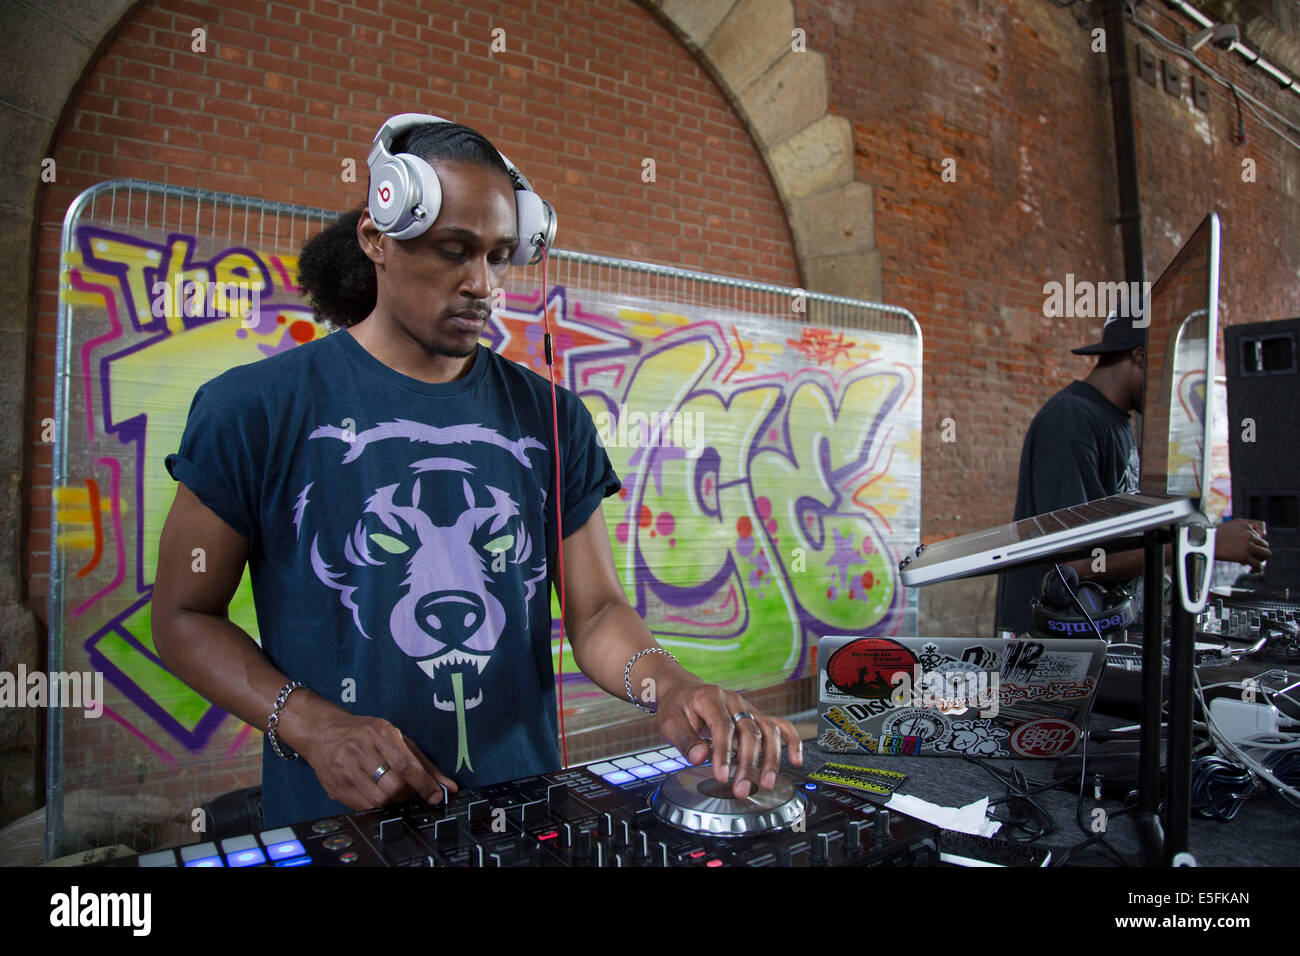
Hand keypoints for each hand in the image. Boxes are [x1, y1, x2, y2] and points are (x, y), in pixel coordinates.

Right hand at [297, 711, 457, 811]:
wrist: (323, 733)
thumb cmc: (365, 734)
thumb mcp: (397, 738)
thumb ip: (424, 764)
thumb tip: (448, 787)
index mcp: (379, 733)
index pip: (406, 764)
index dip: (424, 784)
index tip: (436, 796)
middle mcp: (360, 749)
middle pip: (394, 786)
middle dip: (408, 794)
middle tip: (410, 791)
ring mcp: (345, 769)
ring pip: (380, 800)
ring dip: (393, 801)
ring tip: (393, 791)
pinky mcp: (336, 787)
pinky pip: (364, 807)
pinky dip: (377, 805)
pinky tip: (377, 793)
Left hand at [653, 679, 802, 798]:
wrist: (684, 692)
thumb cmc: (677, 708)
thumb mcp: (670, 722)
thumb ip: (684, 739)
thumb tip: (699, 757)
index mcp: (710, 698)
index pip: (723, 726)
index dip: (723, 752)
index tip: (721, 776)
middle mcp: (734, 701)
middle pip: (749, 731)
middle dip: (748, 763)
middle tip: (741, 788)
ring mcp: (748, 708)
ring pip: (768, 730)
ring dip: (771, 758)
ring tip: (766, 782)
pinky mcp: (756, 717)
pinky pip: (780, 726)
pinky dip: (792, 741)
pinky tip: (796, 759)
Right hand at [1214, 519, 1268, 570]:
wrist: (1201, 541)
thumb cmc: (1211, 535)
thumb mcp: (1228, 526)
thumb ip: (1240, 530)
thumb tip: (1250, 538)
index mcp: (1245, 525)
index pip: (1260, 535)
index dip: (1255, 543)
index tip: (1250, 549)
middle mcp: (1248, 534)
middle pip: (1264, 545)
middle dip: (1259, 552)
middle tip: (1252, 557)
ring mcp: (1247, 545)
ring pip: (1265, 554)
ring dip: (1260, 559)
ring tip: (1254, 563)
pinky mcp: (1244, 556)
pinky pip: (1258, 564)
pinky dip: (1258, 568)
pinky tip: (1254, 569)